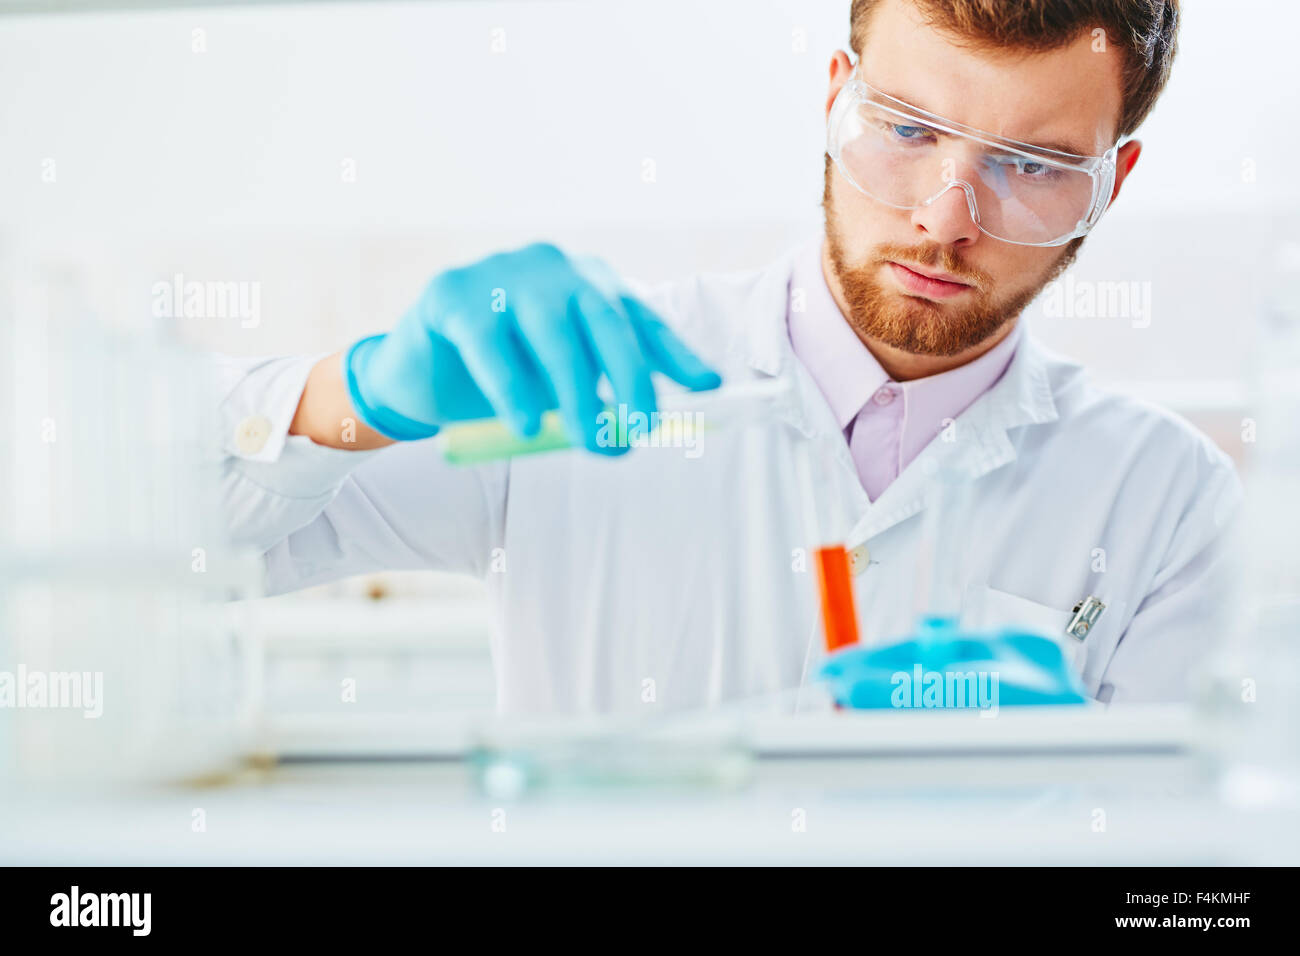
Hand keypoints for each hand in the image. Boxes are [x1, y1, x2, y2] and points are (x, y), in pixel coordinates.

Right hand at [343, 243, 721, 452]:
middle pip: (606, 321)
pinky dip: (512, 390)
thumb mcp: (562, 387)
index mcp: (588, 287)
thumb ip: (599, 395)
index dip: (676, 354)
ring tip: (590, 442)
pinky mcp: (453, 293)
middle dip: (630, 379)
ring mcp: (502, 274)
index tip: (708, 389)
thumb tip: (643, 424)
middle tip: (638, 433)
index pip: (641, 320)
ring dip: (577, 394)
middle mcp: (554, 270)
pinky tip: (527, 426)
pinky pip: (491, 346)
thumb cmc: (503, 378)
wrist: (419, 372)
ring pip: (553, 335)